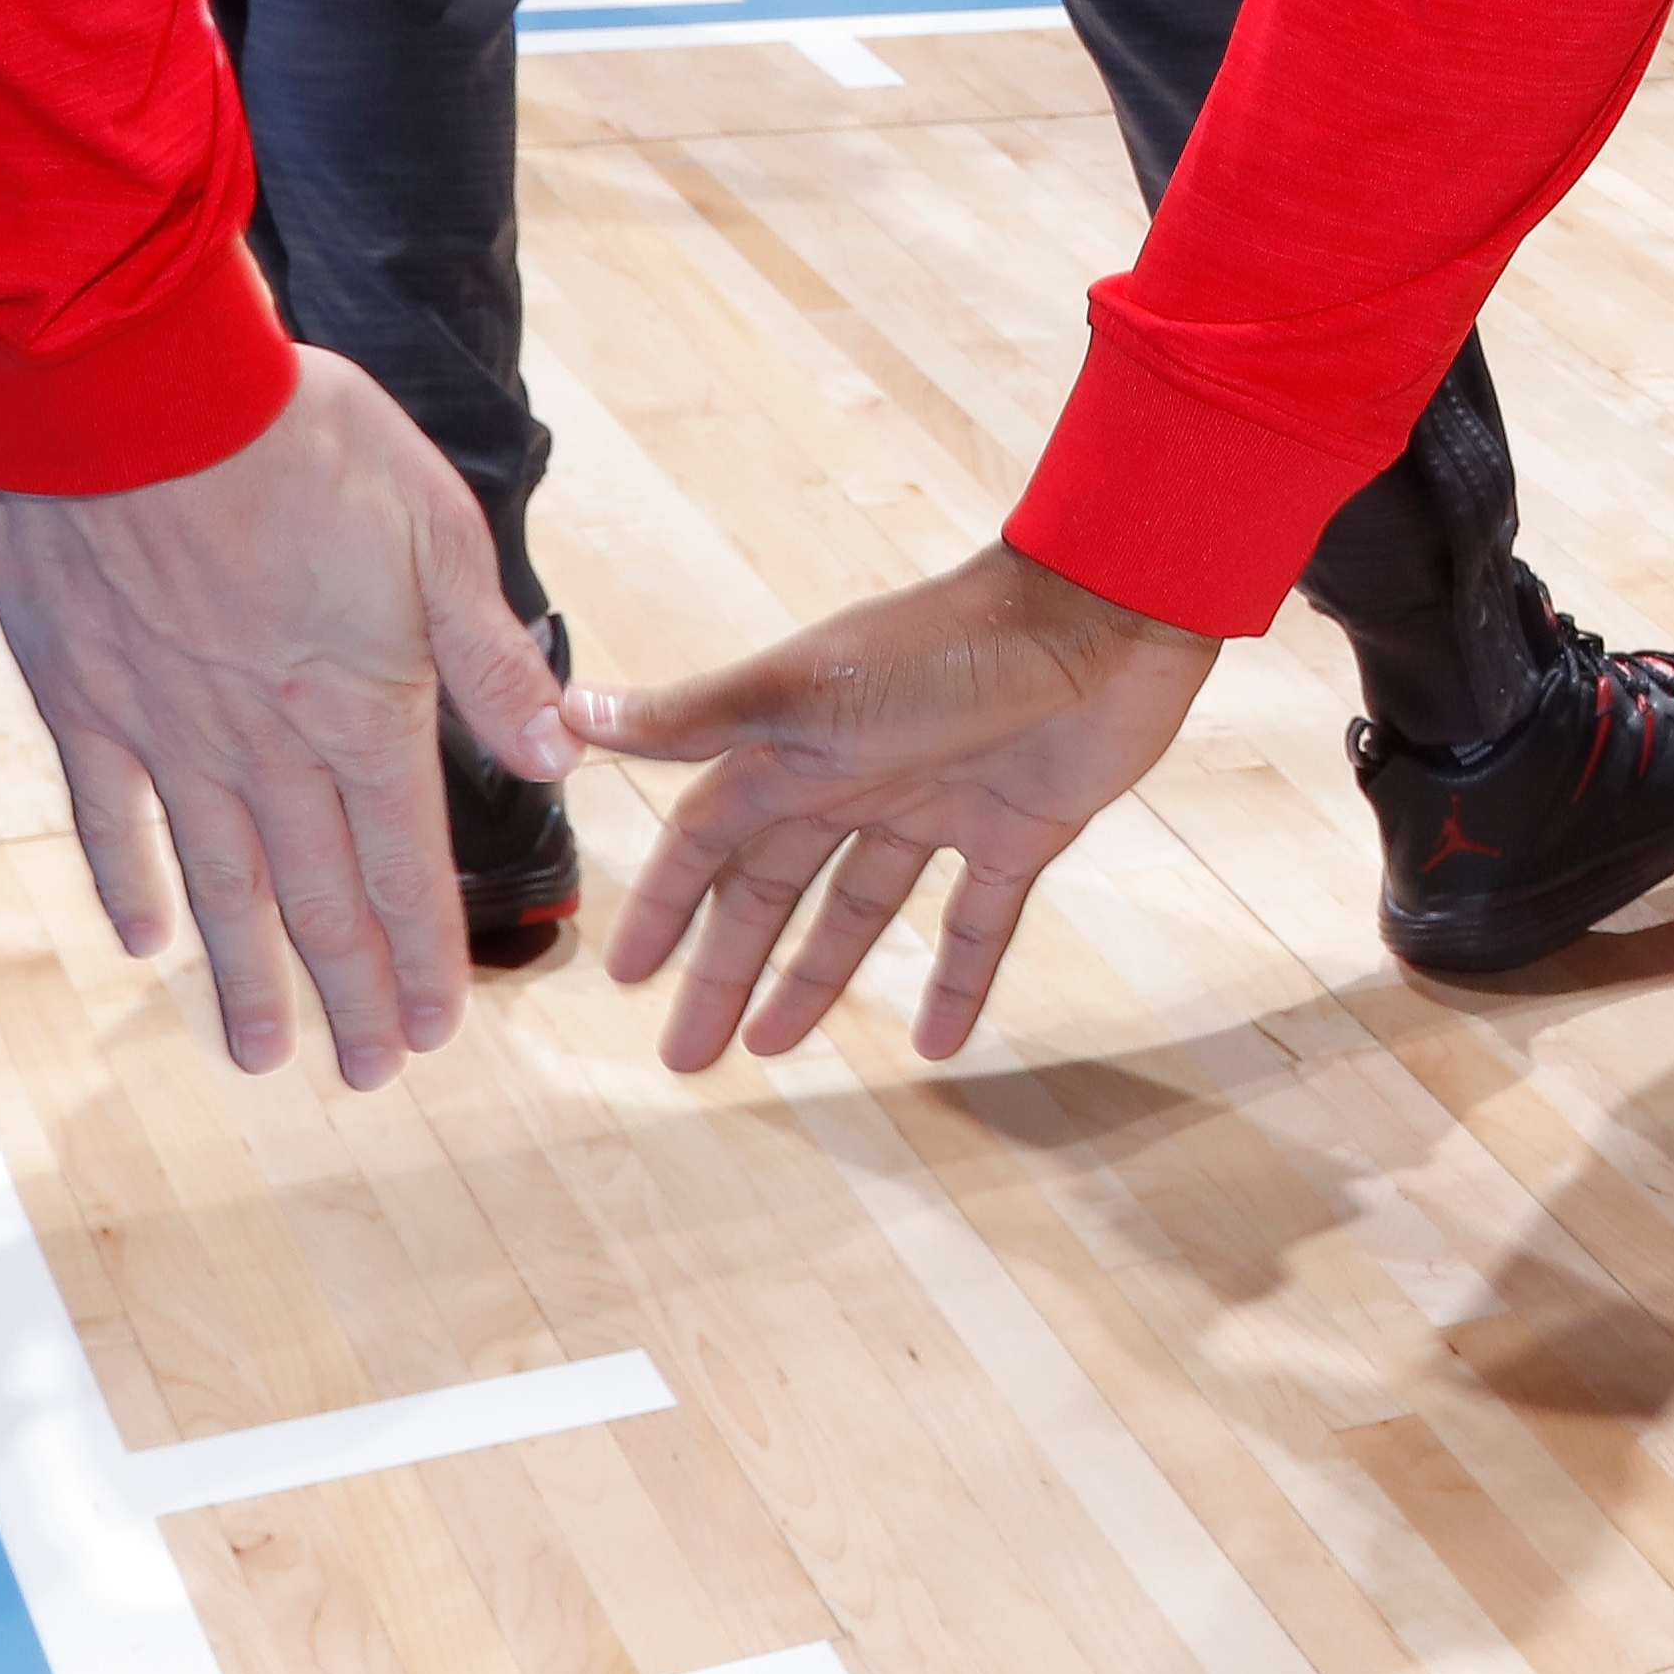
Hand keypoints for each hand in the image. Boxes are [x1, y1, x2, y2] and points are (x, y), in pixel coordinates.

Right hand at [0, 350, 560, 1090]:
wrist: (130, 390)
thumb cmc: (297, 438)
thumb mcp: (437, 529)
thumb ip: (492, 657)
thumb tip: (561, 754)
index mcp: (363, 705)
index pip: (404, 861)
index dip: (422, 952)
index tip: (436, 1033)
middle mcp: (266, 744)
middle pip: (314, 896)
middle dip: (348, 992)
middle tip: (363, 1076)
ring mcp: (167, 731)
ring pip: (217, 882)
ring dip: (245, 973)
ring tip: (265, 1052)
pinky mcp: (83, 699)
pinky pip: (112, 816)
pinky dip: (131, 881)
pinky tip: (147, 939)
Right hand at [574, 541, 1215, 1070]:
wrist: (1102, 619)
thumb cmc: (947, 646)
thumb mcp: (806, 692)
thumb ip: (697, 718)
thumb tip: (572, 712)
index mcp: (799, 747)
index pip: (709, 839)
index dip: (669, 905)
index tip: (628, 976)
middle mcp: (859, 778)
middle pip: (774, 889)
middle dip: (727, 967)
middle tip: (688, 1054)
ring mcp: (939, 806)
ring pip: (860, 910)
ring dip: (815, 979)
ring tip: (771, 1049)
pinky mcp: (1019, 831)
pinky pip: (976, 922)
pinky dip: (956, 980)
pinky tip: (933, 1044)